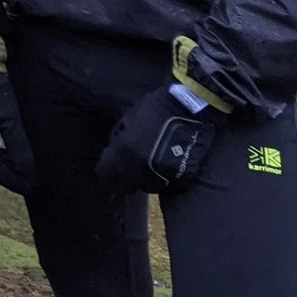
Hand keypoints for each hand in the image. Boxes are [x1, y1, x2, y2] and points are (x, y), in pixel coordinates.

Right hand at [0, 72, 37, 193]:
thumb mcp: (9, 117)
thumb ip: (17, 145)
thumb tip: (27, 171)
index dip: (12, 181)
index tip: (30, 187)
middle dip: (9, 178)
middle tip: (29, 185)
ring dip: (6, 168)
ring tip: (24, 174)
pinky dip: (3, 157)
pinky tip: (13, 156)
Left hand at [96, 86, 224, 193]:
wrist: (190, 109)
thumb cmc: (156, 108)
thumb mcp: (130, 117)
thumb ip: (119, 136)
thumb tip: (111, 148)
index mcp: (124, 151)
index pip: (105, 173)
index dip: (105, 172)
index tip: (108, 170)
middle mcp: (140, 168)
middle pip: (126, 187)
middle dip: (124, 179)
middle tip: (128, 171)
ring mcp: (161, 175)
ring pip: (147, 187)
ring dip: (145, 180)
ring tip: (148, 167)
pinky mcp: (179, 178)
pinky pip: (167, 184)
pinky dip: (163, 178)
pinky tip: (164, 166)